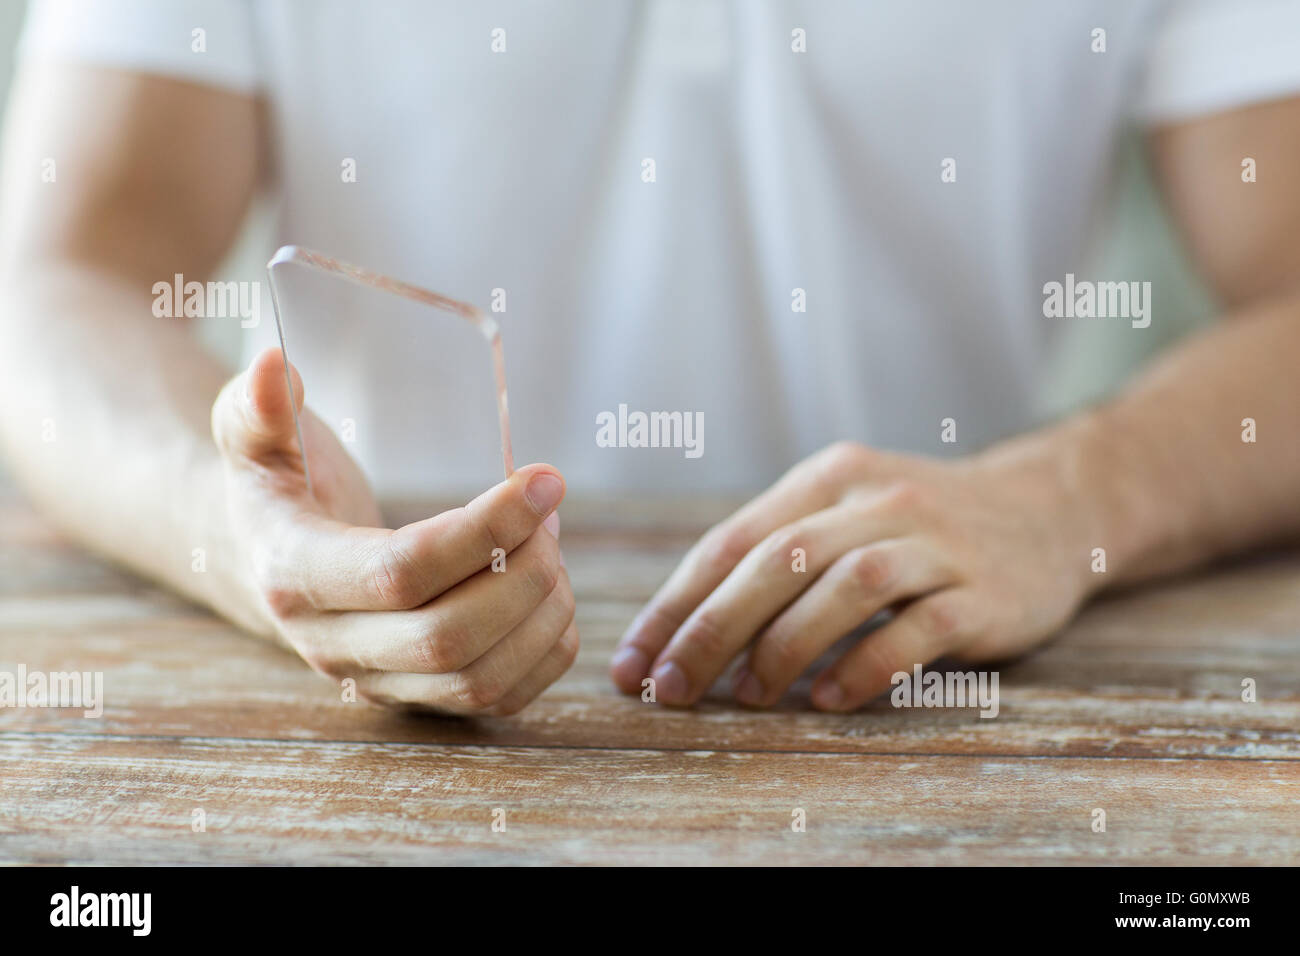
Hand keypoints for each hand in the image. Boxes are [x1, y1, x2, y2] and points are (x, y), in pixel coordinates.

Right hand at [212, 347, 576, 714]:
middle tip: (550, 510)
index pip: (401, 571)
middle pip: (449, 638)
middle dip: (523, 571)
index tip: (545, 478)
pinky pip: (504, 699)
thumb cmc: (283, 486)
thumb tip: (274, 365)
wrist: (276, 560)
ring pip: (481, 678)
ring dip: (543, 609)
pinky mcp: (423, 700)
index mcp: (294, 578)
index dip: (485, 527)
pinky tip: (550, 589)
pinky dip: (548, 648)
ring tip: (551, 541)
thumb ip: (258, 406)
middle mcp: (334, 648)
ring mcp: (381, 683)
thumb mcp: (255, 439)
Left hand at [610, 440, 1094, 710]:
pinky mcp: (984, 591)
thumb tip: (684, 627)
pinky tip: (828, 699)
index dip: (675, 604)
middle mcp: (878, 500)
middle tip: (672, 689)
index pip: (733, 540)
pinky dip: (865, 665)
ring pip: (846, 586)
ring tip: (748, 697)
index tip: (634, 662)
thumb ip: (779, 552)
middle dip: (711, 629)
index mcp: (828, 479)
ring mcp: (936, 543)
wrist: (1048, 509)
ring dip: (785, 645)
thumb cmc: (921, 527)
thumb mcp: (847, 511)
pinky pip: (917, 628)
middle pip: (778, 560)